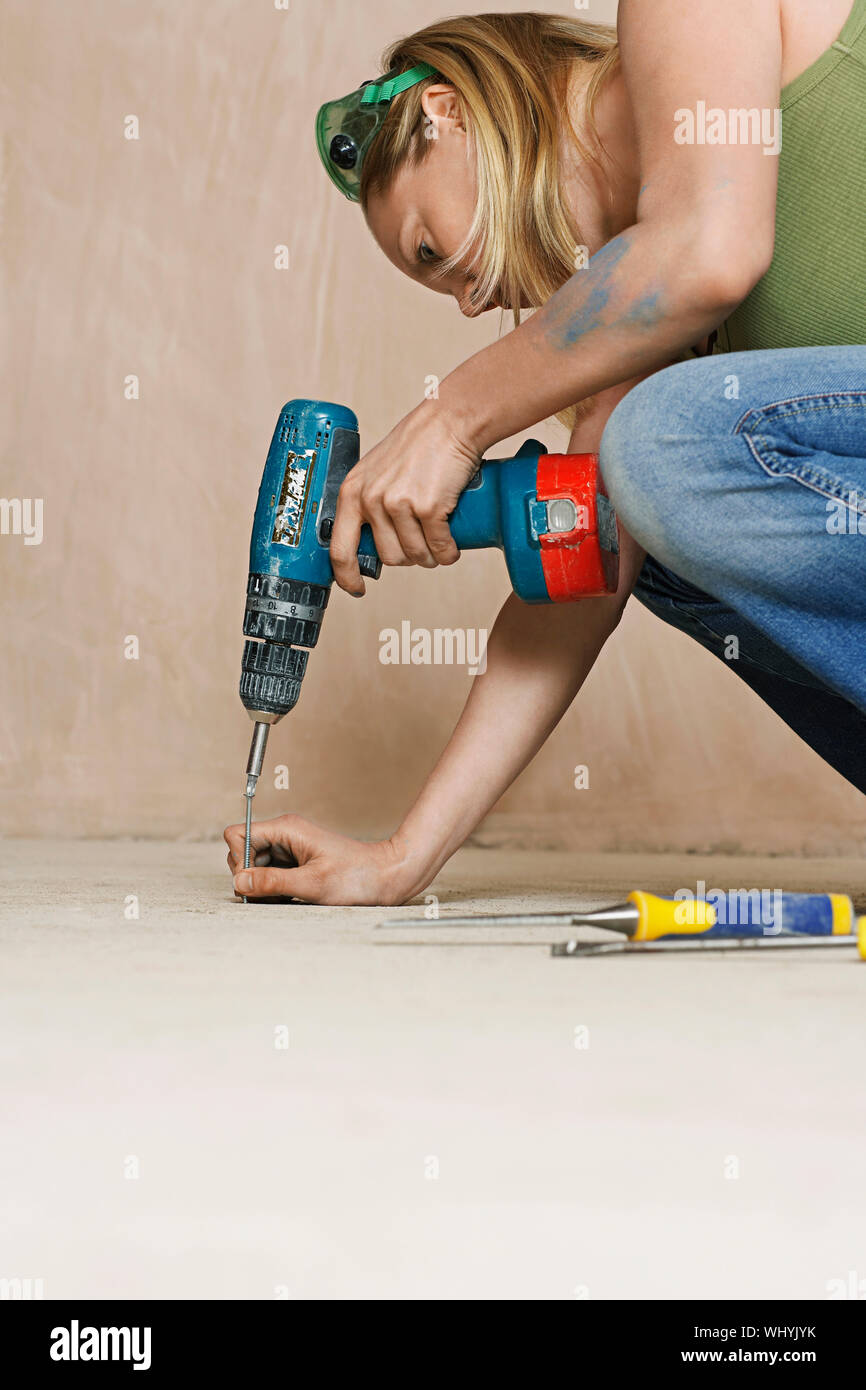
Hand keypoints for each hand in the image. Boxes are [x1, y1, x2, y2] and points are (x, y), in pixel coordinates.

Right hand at [224, 813, 419, 905]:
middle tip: (272, 895)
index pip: (237, 834)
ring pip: (255, 867)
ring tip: (287, 897)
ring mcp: (290, 850)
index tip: (257, 881)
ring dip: (262, 887)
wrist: (386, 878)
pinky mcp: (296, 864)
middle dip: (249, 877)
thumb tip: (239, 882)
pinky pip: (270, 876)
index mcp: (286, 828)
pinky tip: (292, 898)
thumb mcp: (312, 884)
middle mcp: (285, 835)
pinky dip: (273, 890)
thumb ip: (272, 882)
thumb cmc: (356, 877)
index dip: (239, 860)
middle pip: (243, 852)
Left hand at [329, 397, 480, 594]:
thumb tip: (372, 540)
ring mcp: (398, 504)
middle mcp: (370, 500)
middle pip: (388, 558)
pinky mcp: (427, 507)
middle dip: (408, 557)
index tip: (357, 588)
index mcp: (352, 492)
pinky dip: (449, 552)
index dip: (346, 576)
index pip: (339, 549)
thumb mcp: (377, 471)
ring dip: (431, 556)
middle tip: (423, 541)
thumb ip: (369, 500)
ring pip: (414, 556)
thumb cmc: (419, 445)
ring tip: (440, 540)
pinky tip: (452, 544)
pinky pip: (439, 548)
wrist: (451, 422)